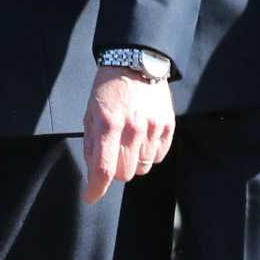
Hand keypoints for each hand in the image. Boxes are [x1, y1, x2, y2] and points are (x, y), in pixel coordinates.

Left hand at [82, 69, 175, 202]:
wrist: (135, 62)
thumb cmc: (108, 89)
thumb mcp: (90, 113)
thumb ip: (91, 144)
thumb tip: (94, 173)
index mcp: (109, 125)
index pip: (104, 170)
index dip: (96, 190)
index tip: (90, 197)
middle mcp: (133, 128)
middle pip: (125, 174)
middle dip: (115, 171)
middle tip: (112, 155)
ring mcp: (153, 127)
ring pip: (144, 168)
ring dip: (134, 162)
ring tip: (129, 143)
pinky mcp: (168, 125)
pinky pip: (160, 156)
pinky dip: (150, 154)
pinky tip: (143, 140)